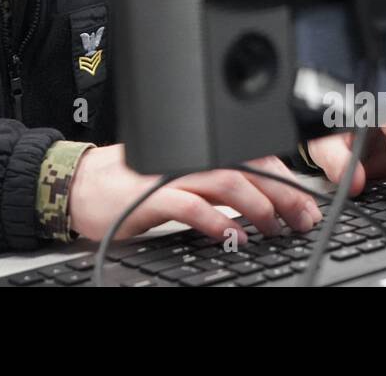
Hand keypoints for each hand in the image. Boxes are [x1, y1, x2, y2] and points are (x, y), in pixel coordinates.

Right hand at [67, 144, 322, 244]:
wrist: (79, 185)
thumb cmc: (127, 184)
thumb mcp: (178, 176)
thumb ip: (214, 183)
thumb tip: (259, 201)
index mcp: (196, 151)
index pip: (253, 155)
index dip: (286, 180)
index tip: (306, 206)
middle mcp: (187, 158)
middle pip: (247, 167)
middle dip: (283, 194)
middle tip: (302, 220)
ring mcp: (169, 175)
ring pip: (226, 181)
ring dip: (257, 205)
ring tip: (273, 227)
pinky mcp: (149, 197)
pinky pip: (190, 206)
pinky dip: (216, 221)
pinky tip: (232, 236)